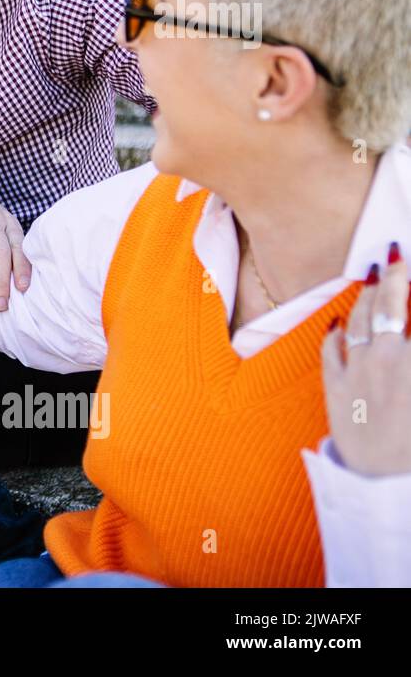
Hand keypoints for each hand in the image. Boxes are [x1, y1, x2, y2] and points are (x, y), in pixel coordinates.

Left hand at [322, 244, 410, 477]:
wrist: (388, 484)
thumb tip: (402, 335)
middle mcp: (391, 359)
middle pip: (391, 305)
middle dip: (396, 274)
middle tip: (396, 250)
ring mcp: (360, 372)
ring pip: (360, 320)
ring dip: (366, 294)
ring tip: (370, 274)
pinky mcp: (336, 390)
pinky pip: (332, 350)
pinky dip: (337, 331)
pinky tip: (339, 320)